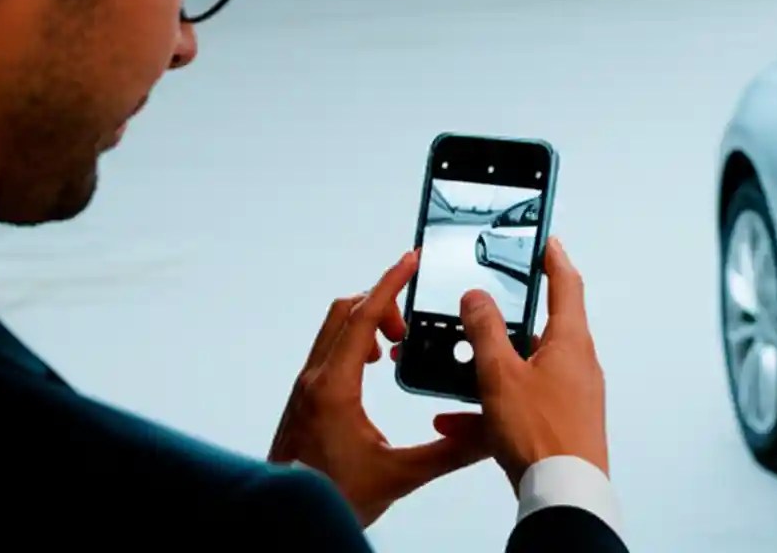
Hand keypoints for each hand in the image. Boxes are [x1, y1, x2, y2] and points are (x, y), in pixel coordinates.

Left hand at [268, 251, 488, 527]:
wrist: (287, 516)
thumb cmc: (333, 499)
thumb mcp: (400, 476)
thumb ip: (448, 452)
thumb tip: (488, 434)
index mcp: (335, 387)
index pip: (363, 316)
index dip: (390, 283)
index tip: (410, 261)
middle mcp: (315, 379)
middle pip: (345, 312)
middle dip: (383, 304)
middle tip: (410, 328)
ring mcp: (305, 387)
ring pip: (333, 329)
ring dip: (367, 323)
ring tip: (395, 347)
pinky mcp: (304, 398)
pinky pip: (328, 350)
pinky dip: (354, 342)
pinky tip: (372, 370)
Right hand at [438, 238, 609, 490]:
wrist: (564, 494)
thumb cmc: (541, 434)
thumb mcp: (500, 374)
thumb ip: (484, 332)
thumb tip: (476, 297)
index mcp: (570, 342)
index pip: (566, 284)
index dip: (553, 257)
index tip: (545, 240)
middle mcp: (577, 364)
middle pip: (540, 329)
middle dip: (504, 324)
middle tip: (481, 310)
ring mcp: (571, 395)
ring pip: (523, 371)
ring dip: (488, 374)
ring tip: (454, 378)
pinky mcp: (561, 423)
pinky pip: (521, 404)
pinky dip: (490, 408)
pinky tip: (456, 423)